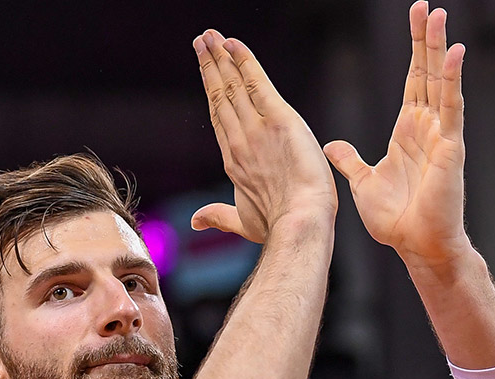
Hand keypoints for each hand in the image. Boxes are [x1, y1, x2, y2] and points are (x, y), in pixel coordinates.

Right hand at [191, 30, 336, 242]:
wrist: (299, 221)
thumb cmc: (276, 226)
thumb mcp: (242, 222)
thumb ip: (219, 217)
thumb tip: (195, 222)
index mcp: (234, 160)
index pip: (220, 117)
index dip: (212, 91)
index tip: (207, 71)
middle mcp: (239, 140)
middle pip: (221, 95)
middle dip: (210, 65)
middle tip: (201, 41)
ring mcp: (256, 128)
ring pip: (234, 85)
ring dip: (221, 57)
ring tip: (210, 36)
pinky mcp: (279, 119)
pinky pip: (258, 82)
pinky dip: (245, 61)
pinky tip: (234, 44)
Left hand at [324, 2, 470, 271]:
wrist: (416, 246)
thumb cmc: (396, 220)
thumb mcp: (363, 183)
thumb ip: (350, 160)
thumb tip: (332, 145)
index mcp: (408, 131)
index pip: (413, 80)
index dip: (413, 50)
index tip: (414, 19)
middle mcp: (427, 127)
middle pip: (427, 72)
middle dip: (426, 39)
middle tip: (426, 6)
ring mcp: (441, 134)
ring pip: (441, 82)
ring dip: (440, 48)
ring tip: (439, 16)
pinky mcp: (450, 147)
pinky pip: (452, 107)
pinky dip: (453, 79)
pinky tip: (455, 53)